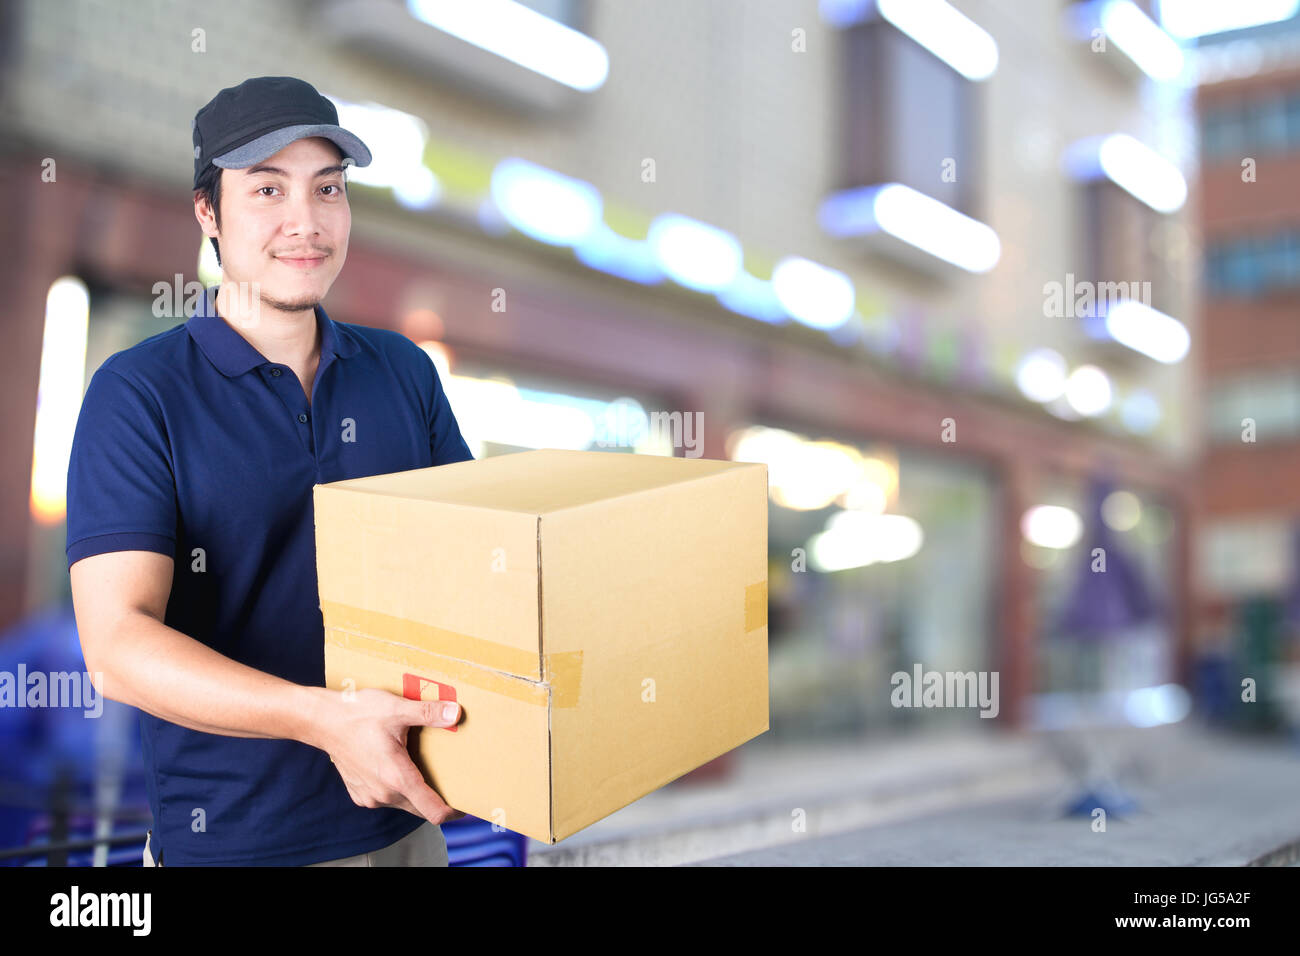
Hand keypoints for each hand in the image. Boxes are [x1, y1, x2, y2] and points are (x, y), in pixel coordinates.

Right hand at [313, 687, 462, 824]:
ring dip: (417, 791)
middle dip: (438, 799)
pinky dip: (398, 789)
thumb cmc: (357, 714)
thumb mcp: (397, 708)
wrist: (322, 721)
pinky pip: (387, 799)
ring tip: (426, 768)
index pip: (434, 811)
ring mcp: (371, 797)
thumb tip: (456, 713)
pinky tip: (400, 766)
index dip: (454, 811)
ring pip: (404, 803)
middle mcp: (384, 794)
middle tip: (452, 780)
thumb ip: (428, 713)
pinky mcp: (361, 794)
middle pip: (422, 808)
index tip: (465, 803)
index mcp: (397, 778)